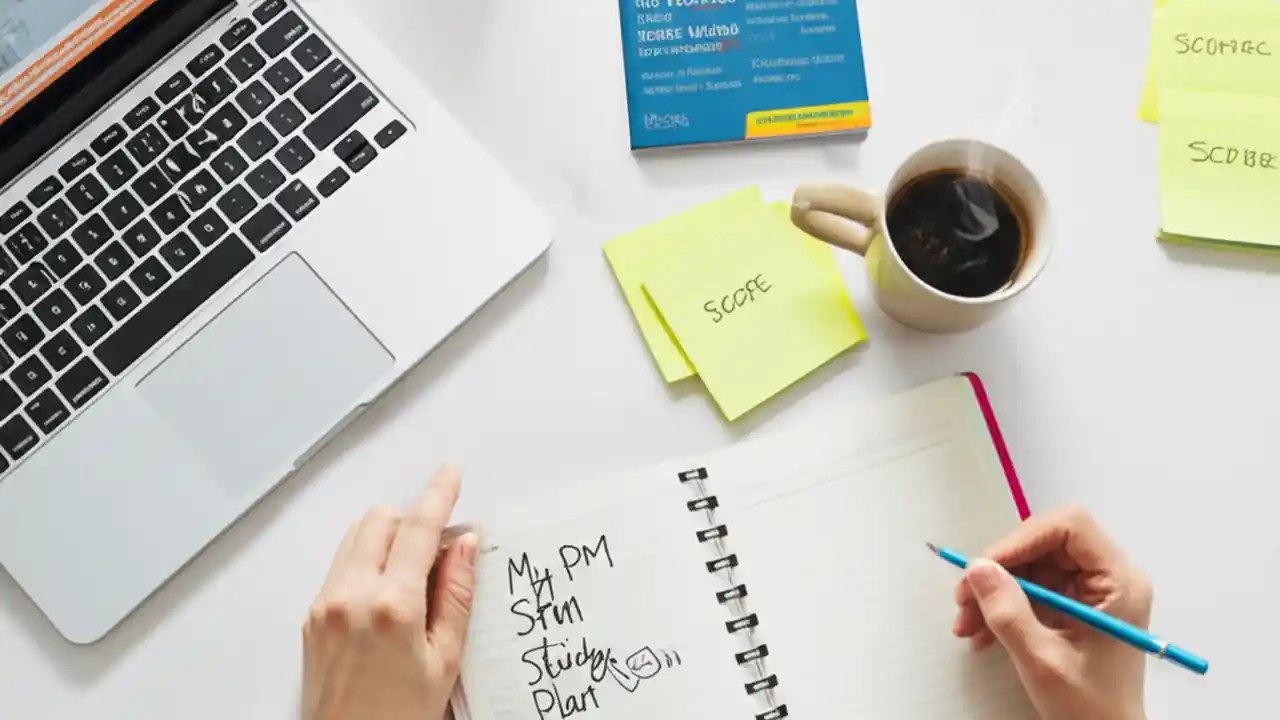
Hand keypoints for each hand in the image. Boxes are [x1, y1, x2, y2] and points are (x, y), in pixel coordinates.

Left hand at [303, 466, 478, 719]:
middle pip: (379, 521)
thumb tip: (464, 546)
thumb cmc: (398, 718)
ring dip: (387, 537)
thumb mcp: (445, 659)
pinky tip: (390, 591)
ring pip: (356, 537)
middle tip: (441, 544)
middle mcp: (350, 597)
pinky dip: (367, 560)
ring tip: (416, 571)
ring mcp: (325, 605)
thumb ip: (456, 595)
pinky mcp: (311, 618)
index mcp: (391, 606)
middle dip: (411, 518)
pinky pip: (341, 565)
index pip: (418, 529)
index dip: (438, 495)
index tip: (450, 475)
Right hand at [952, 507, 1151, 719]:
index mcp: (1119, 582)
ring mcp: (1089, 591)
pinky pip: (1030, 588)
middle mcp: (1108, 577)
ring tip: (966, 622)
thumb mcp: (1043, 661)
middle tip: (965, 597)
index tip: (987, 567)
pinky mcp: (1072, 605)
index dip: (1024, 539)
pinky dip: (1001, 605)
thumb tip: (977, 568)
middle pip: (1045, 543)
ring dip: (994, 589)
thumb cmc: (1089, 707)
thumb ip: (1009, 612)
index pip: (1071, 527)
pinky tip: (980, 632)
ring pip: (1031, 565)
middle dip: (1001, 568)